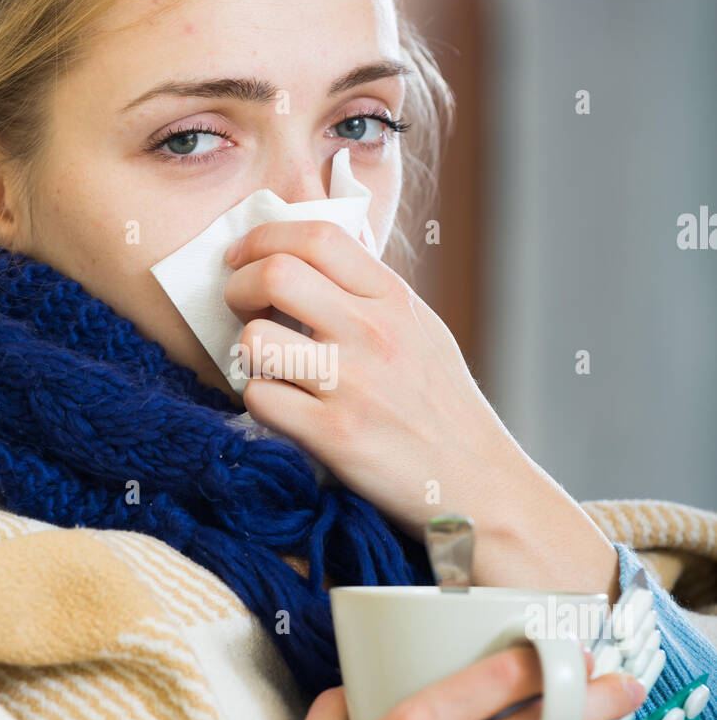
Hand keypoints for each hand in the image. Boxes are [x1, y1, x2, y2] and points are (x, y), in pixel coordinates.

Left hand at [225, 220, 620, 596]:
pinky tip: (281, 408)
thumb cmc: (443, 407)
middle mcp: (374, 332)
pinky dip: (258, 402)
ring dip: (246, 353)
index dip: (264, 237)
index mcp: (394, 299)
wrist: (480, 484)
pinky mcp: (334, 435)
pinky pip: (260, 398)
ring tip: (265, 367)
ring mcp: (352, 384)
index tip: (243, 257)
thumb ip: (370, 289)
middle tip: (242, 310)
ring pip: (255, 339)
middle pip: (274, 274)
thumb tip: (315, 246)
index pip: (317, 235)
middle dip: (238, 288)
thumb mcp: (421, 329)